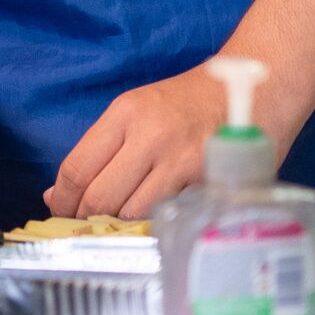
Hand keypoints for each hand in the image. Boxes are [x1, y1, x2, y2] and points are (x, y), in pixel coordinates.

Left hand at [51, 60, 294, 220]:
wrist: (256, 86)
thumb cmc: (192, 100)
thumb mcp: (140, 109)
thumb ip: (103, 149)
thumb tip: (59, 194)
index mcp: (125, 113)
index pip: (77, 168)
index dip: (63, 199)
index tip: (58, 213)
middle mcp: (148, 136)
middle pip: (100, 197)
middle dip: (87, 219)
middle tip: (87, 228)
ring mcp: (179, 161)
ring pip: (132, 213)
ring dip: (122, 227)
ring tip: (120, 228)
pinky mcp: (207, 182)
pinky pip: (169, 215)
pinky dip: (156, 224)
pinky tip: (154, 222)